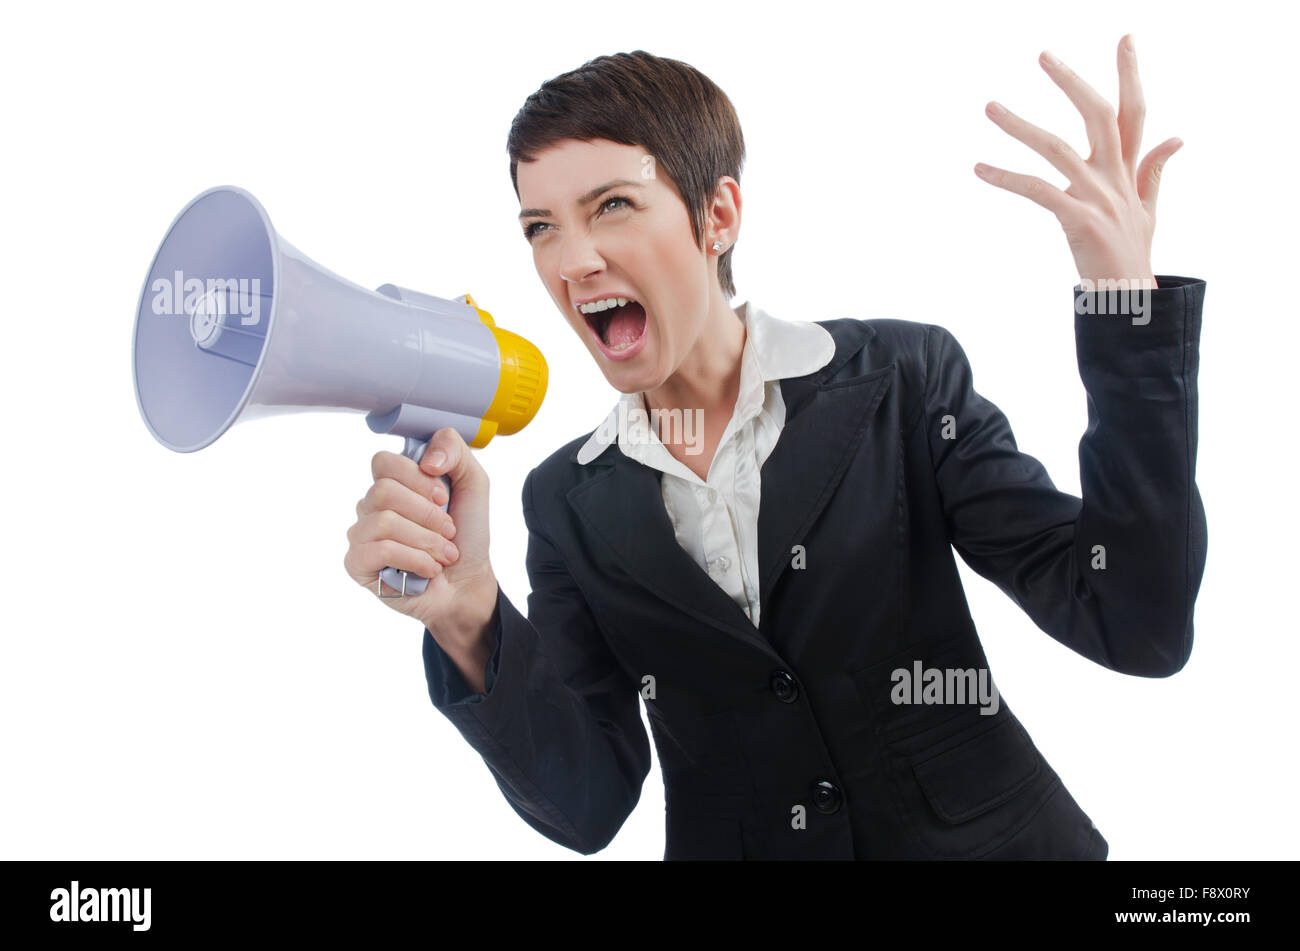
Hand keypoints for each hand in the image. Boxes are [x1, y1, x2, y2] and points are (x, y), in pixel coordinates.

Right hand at [343, 428, 497, 637]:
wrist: (468, 581)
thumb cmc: (466, 534)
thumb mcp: (473, 483)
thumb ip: (454, 450)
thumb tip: (428, 461)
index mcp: (393, 482)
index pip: (383, 462)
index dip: (417, 479)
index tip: (444, 498)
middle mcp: (371, 505)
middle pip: (383, 492)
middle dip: (427, 514)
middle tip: (449, 530)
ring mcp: (361, 533)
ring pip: (384, 522)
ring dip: (426, 540)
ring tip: (443, 553)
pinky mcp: (357, 563)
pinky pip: (380, 550)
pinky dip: (415, 559)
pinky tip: (429, 568)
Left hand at [974, 34, 1181, 285]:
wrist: (1130, 299)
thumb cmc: (1131, 253)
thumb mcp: (1149, 208)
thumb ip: (1154, 170)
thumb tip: (1177, 137)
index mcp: (1129, 170)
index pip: (1135, 112)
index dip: (1131, 74)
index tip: (1125, 39)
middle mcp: (1115, 177)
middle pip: (1098, 116)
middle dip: (1072, 82)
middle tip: (1043, 55)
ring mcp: (1099, 198)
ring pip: (1056, 149)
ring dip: (1019, 126)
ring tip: (990, 107)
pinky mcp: (1080, 221)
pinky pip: (1037, 190)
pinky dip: (1005, 177)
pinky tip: (979, 167)